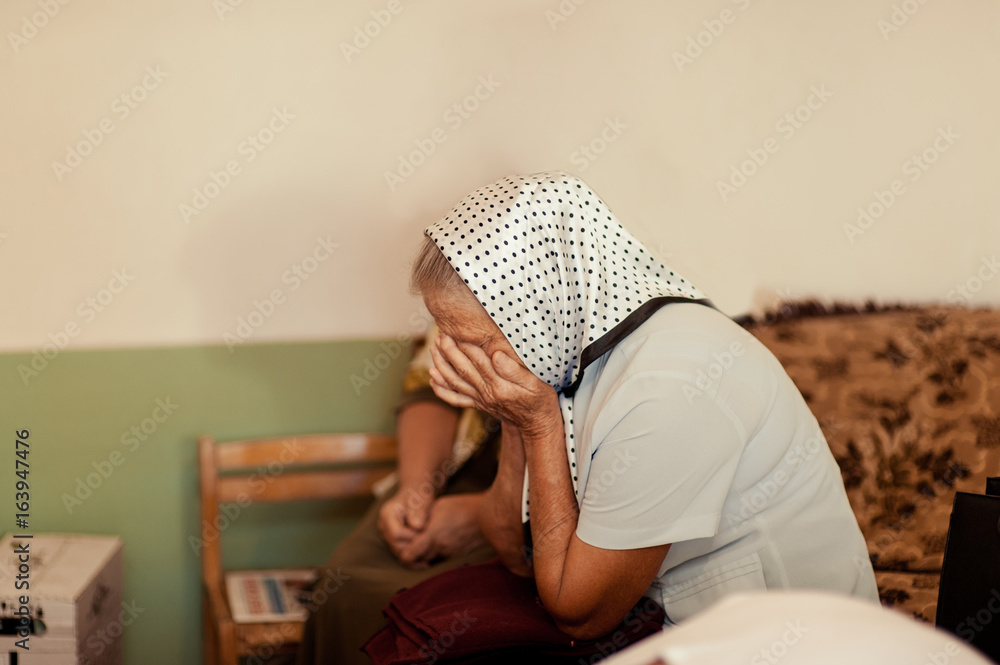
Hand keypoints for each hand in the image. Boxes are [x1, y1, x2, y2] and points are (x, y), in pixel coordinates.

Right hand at [376, 486, 432, 561]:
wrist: (418, 492)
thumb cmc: (420, 493)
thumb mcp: (422, 498)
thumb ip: (419, 511)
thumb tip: (417, 526)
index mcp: (387, 514)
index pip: (397, 534)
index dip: (413, 537)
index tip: (427, 532)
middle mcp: (383, 525)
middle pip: (396, 546)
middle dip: (414, 546)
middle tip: (431, 542)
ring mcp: (387, 533)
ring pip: (399, 552)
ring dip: (414, 552)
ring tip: (430, 549)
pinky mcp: (393, 540)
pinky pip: (402, 552)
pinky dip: (414, 554)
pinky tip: (426, 557)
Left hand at [396, 494, 486, 567]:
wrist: (487, 516)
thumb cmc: (461, 506)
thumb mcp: (438, 506)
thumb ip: (422, 518)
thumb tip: (411, 526)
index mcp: (432, 535)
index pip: (408, 555)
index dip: (403, 553)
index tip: (404, 543)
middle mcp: (440, 548)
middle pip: (417, 562)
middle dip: (412, 554)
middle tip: (412, 542)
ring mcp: (449, 554)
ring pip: (429, 560)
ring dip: (424, 554)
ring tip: (426, 539)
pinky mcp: (456, 556)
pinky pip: (440, 558)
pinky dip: (436, 552)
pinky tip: (440, 540)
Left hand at [428, 334, 558, 436]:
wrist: (537, 423)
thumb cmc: (539, 399)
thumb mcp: (535, 383)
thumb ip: (515, 370)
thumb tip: (496, 355)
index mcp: (499, 386)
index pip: (478, 363)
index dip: (465, 346)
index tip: (455, 332)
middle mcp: (486, 394)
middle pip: (463, 371)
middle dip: (449, 352)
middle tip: (440, 336)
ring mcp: (481, 401)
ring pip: (455, 383)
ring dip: (442, 366)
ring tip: (433, 349)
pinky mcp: (479, 405)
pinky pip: (456, 399)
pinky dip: (442, 390)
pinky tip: (432, 378)